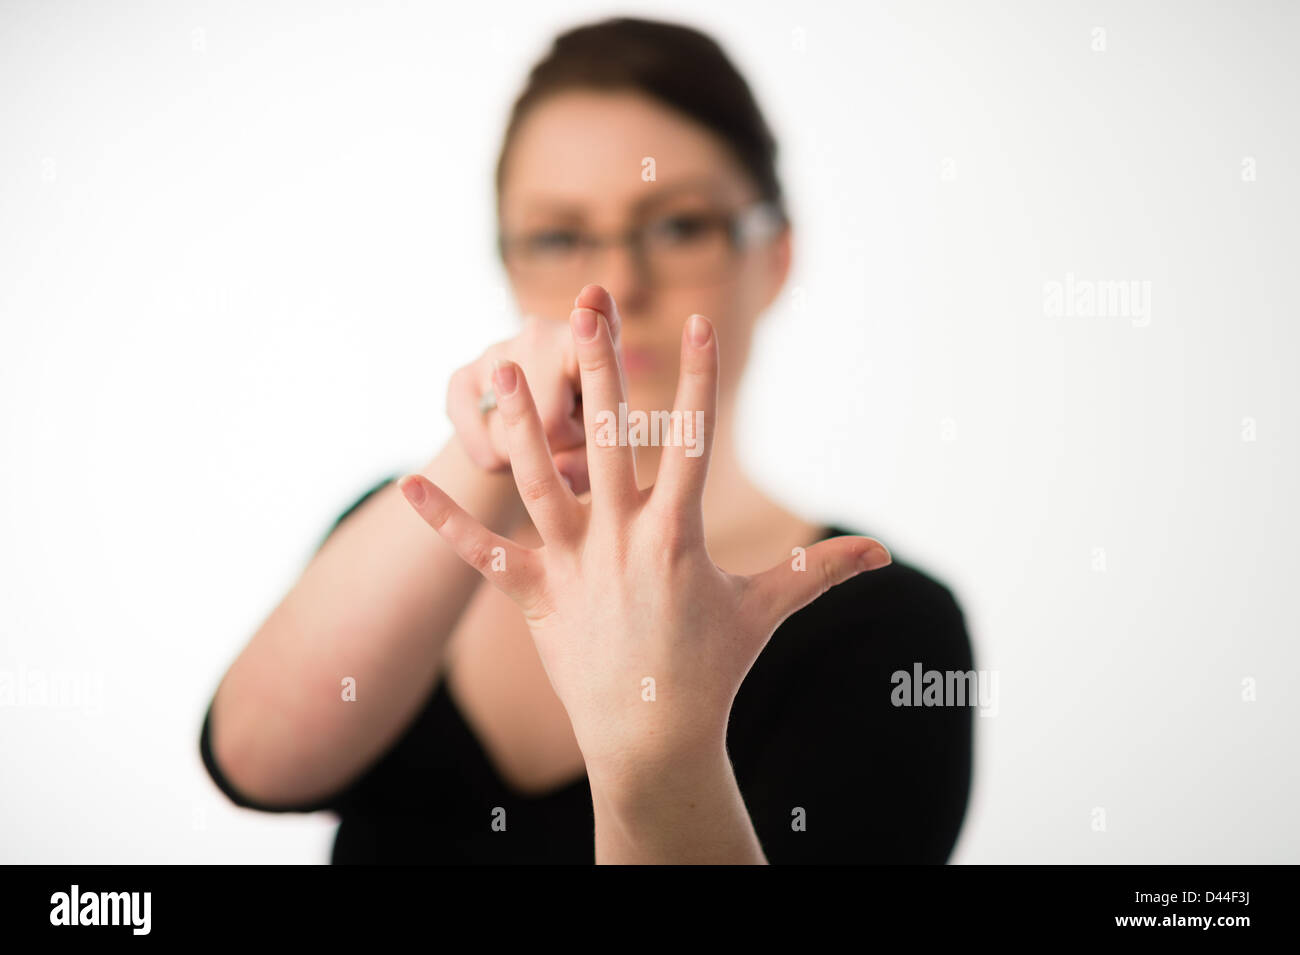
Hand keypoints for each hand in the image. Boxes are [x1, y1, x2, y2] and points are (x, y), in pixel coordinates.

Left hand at [401, 285, 890, 790]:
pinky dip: (445, 520)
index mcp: (678, 534)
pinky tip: (406, 484)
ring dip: (518, 424)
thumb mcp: (768, 611)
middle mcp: (621, 539)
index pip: (693, 441)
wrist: (654, 740)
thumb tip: (885, 553)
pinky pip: (482, 552)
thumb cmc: (715, 670)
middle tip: (583, 313)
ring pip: (537, 480)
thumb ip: (822, 570)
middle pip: (607, 440)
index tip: (695, 324)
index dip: (696, 379)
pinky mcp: (533, 595)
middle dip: (597, 371)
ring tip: (498, 369)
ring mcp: (572, 566)